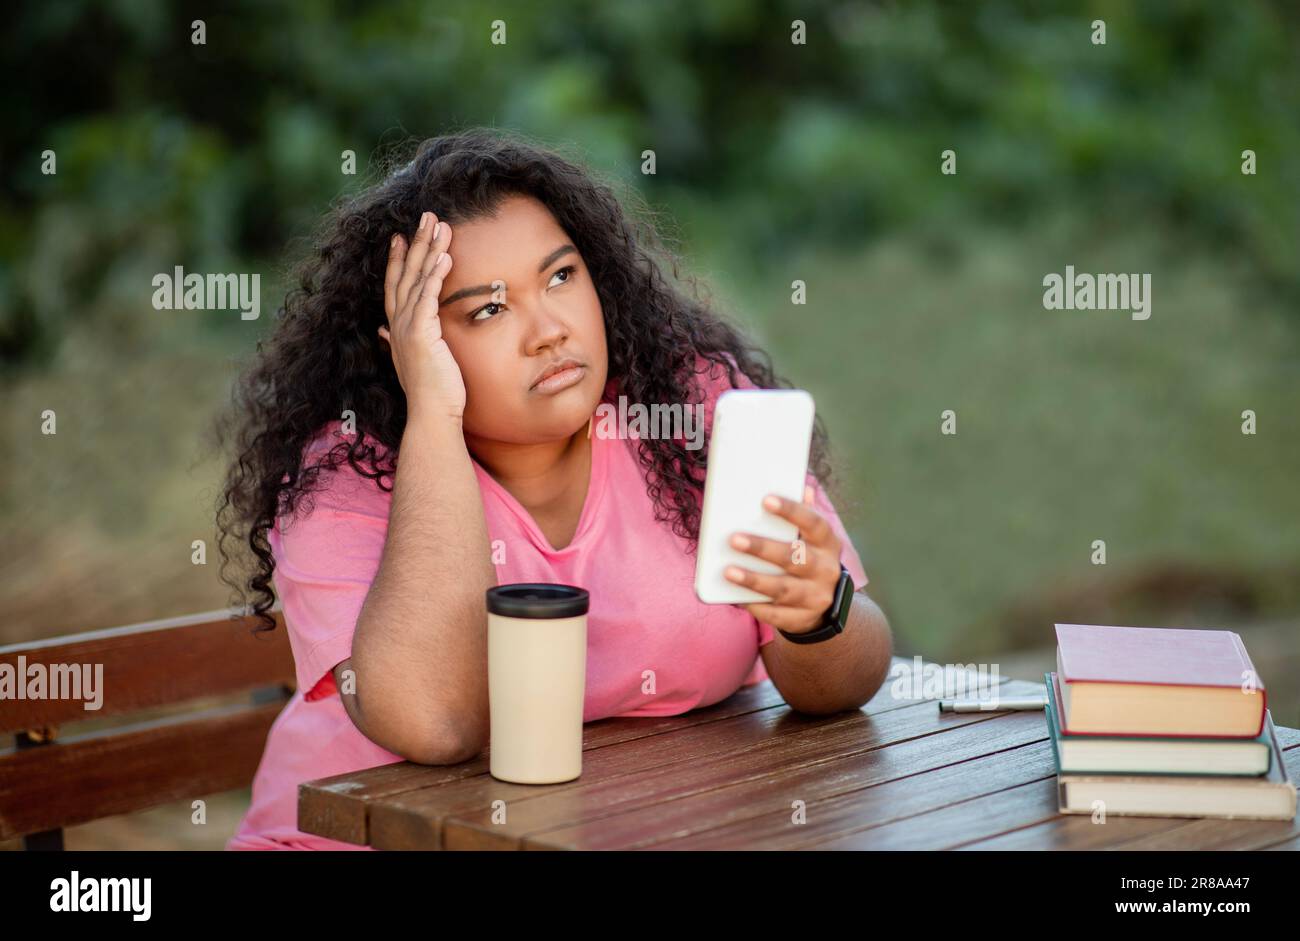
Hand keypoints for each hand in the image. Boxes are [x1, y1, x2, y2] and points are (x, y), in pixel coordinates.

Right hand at [380, 210, 466, 422]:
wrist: (431, 415)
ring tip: (440, 225)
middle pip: (405, 274)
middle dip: (416, 242)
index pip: (395, 286)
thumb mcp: (411, 360)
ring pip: (417, 279)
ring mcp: (408, 328)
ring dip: (428, 250)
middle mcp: (398, 324)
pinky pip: (428, 297)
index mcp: (397, 328)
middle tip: (426, 216)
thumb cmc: (429, 391)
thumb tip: (382, 332)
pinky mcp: (421, 334)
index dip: (397, 260)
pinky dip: (435, 275)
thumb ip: (397, 341)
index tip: (401, 237)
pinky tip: (445, 256)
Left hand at [725, 485, 843, 633]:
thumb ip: (804, 516)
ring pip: (783, 589)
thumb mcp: (812, 539)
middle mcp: (826, 570)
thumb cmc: (809, 560)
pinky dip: (756, 606)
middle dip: (763, 548)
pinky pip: (777, 615)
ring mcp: (816, 597)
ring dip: (754, 580)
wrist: (826, 604)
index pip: (814, 523)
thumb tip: (802, 486)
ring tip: (728, 571)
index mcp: (828, 544)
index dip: (792, 511)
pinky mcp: (803, 620)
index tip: (766, 500)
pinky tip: (737, 598)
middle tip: (734, 539)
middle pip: (794, 558)